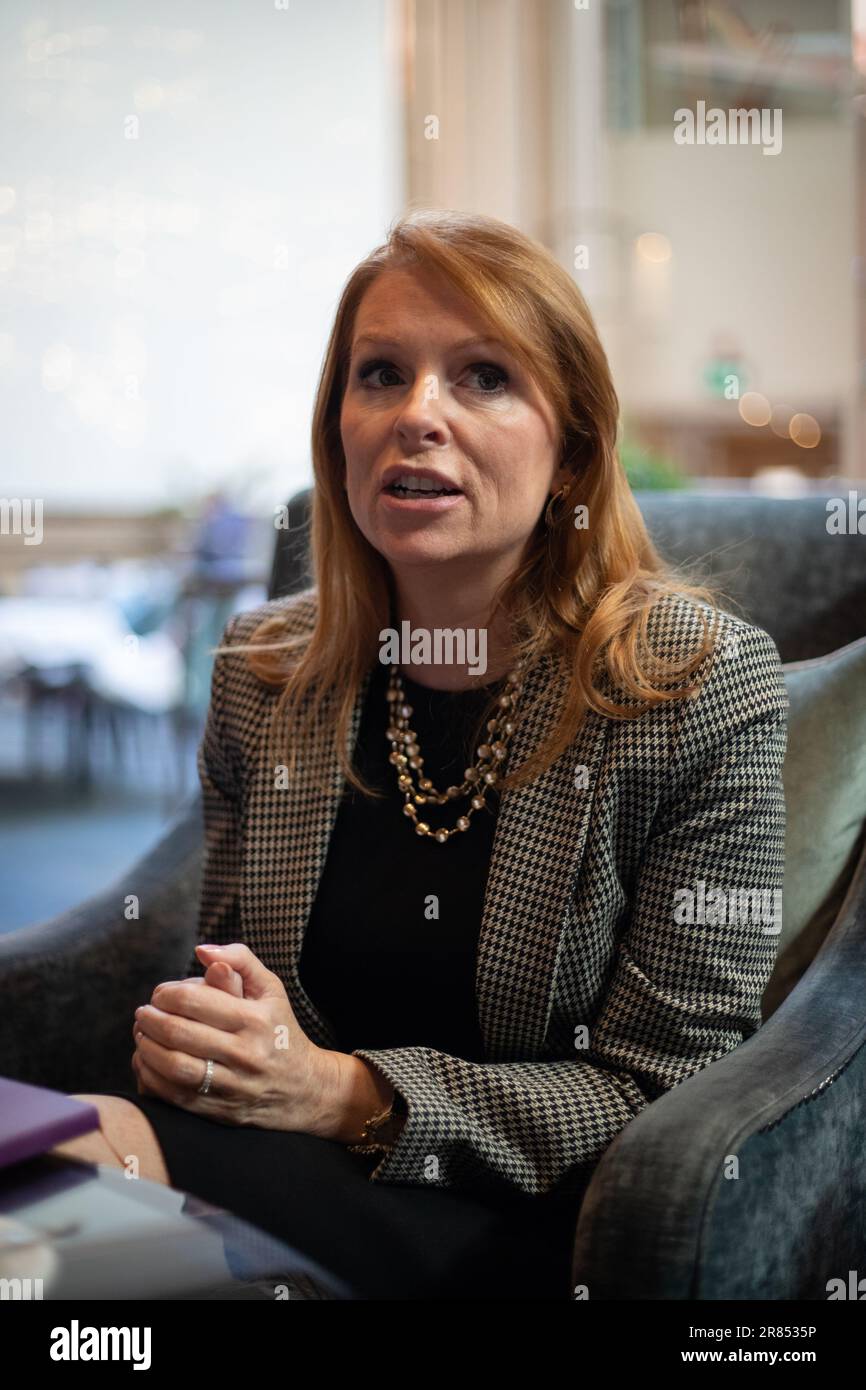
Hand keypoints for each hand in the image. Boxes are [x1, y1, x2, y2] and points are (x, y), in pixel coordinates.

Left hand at [131, 943, 343, 1135]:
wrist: (305, 1089)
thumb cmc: (280, 1030)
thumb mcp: (271, 990)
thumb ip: (240, 960)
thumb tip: (202, 950)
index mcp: (255, 1019)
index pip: (193, 1001)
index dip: (165, 994)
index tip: (159, 994)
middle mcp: (245, 1053)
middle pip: (177, 1033)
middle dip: (150, 1019)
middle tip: (143, 1013)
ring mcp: (232, 1086)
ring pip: (172, 1066)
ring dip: (146, 1048)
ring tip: (142, 1035)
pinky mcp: (220, 1111)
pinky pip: (174, 1095)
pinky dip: (151, 1077)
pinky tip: (147, 1062)